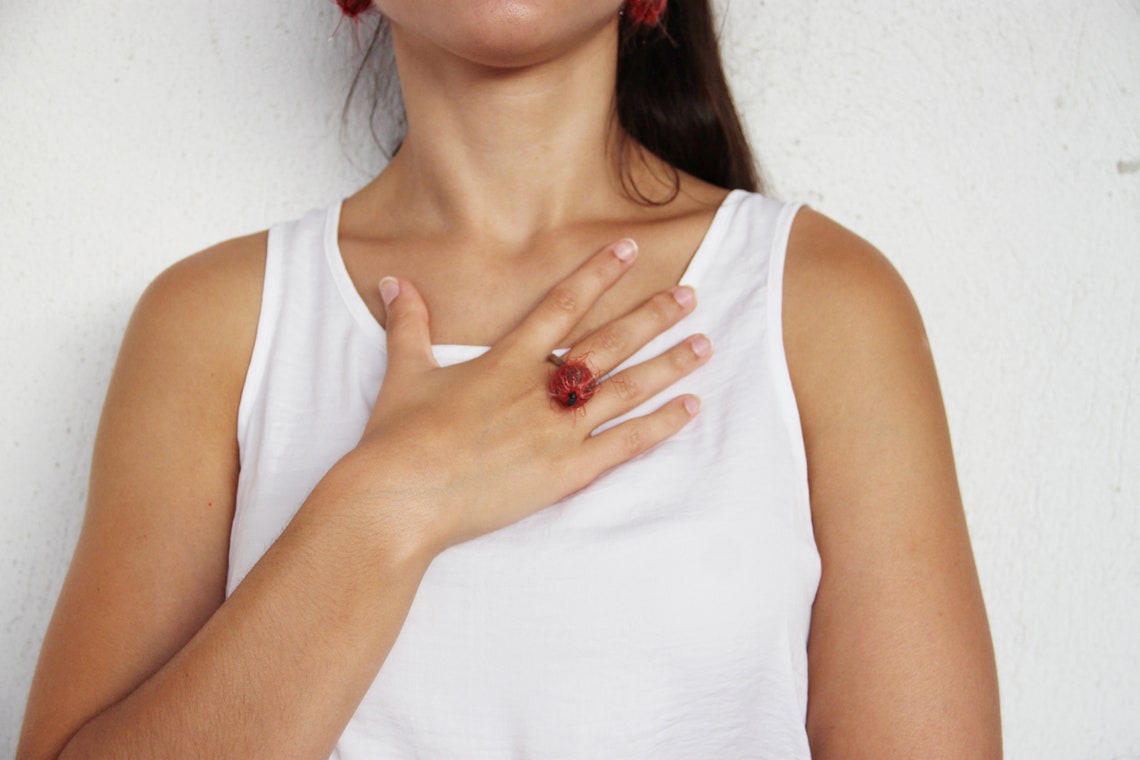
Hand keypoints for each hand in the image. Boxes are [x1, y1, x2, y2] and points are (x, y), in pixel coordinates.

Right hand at [351, 238, 710, 555]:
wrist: (400, 499)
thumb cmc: (398, 438)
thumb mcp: (405, 372)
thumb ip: (409, 322)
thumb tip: (393, 280)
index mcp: (506, 360)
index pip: (562, 305)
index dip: (598, 273)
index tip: (628, 249)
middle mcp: (541, 389)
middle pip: (610, 343)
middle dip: (653, 315)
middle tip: (691, 295)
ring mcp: (559, 431)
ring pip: (628, 389)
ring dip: (669, 365)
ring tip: (705, 345)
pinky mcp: (566, 471)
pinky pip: (625, 444)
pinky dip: (660, 425)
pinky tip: (690, 409)